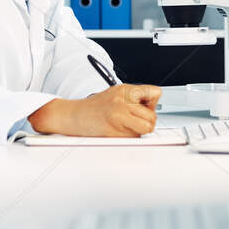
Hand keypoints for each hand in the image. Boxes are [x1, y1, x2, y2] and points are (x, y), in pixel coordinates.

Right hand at [29, 83, 162, 137]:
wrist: (72, 116)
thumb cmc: (92, 107)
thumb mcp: (115, 93)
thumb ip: (133, 98)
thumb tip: (152, 108)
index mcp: (124, 90)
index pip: (155, 93)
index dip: (153, 103)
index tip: (147, 108)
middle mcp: (123, 101)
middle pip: (152, 116)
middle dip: (147, 121)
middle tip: (135, 121)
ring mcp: (119, 117)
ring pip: (146, 128)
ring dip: (139, 131)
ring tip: (126, 126)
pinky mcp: (115, 132)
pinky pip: (133, 138)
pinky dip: (128, 138)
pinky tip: (117, 131)